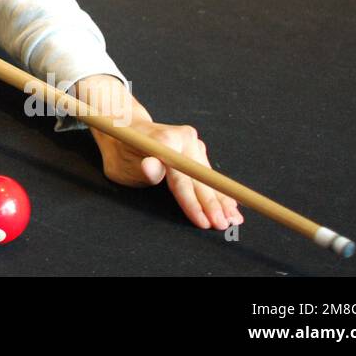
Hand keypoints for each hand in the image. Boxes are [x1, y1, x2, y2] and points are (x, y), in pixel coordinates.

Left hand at [73, 75, 245, 230]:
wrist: (125, 129)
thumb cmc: (122, 152)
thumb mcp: (123, 164)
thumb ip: (141, 170)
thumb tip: (151, 168)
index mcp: (164, 141)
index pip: (182, 180)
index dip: (194, 203)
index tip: (205, 222)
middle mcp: (183, 138)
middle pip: (200, 178)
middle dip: (213, 205)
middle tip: (224, 225)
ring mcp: (191, 141)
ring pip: (208, 176)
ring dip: (221, 199)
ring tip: (234, 219)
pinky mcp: (195, 147)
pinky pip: (208, 171)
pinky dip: (218, 189)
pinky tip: (231, 204)